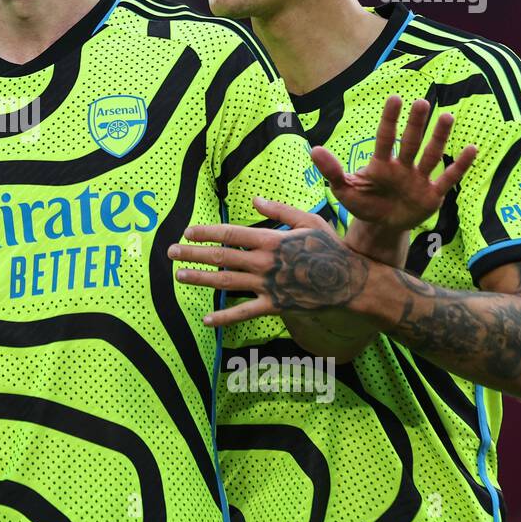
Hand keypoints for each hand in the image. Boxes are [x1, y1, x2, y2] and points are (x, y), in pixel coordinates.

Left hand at [168, 197, 369, 326]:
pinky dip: (224, 318)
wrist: (350, 282)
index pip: (230, 233)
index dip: (206, 232)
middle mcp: (264, 262)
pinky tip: (207, 321)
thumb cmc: (330, 248)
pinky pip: (244, 313)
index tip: (187, 231)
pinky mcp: (274, 306)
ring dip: (199, 279)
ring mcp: (268, 285)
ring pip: (225, 282)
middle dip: (192, 254)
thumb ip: (279, 210)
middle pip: (220, 257)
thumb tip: (253, 200)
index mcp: (271, 240)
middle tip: (170, 252)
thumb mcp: (308, 220)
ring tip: (178, 276)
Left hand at [311, 96, 476, 232]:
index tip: (395, 98)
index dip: (389, 120)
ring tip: (448, 116)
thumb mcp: (344, 191)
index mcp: (381, 165)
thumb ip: (332, 171)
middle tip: (422, 102)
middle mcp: (402, 167)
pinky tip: (471, 148)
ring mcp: (419, 180)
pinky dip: (459, 166)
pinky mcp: (432, 195)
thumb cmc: (363, 204)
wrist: (381, 227)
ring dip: (439, 138)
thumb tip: (315, 150)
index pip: (385, 138)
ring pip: (431, 156)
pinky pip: (448, 179)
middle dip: (416, 124)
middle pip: (410, 142)